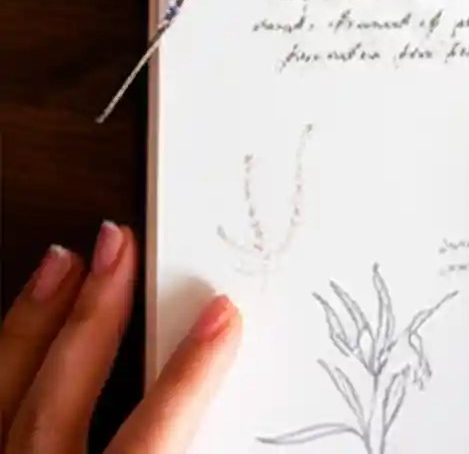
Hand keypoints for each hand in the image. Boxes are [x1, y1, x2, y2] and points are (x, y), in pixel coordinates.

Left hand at [1, 222, 241, 452]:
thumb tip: (229, 429)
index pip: (148, 442)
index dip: (187, 379)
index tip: (221, 319)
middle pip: (57, 403)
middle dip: (92, 319)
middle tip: (120, 250)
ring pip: (1, 393)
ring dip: (33, 322)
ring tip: (62, 261)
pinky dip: (3, 355)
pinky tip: (20, 325)